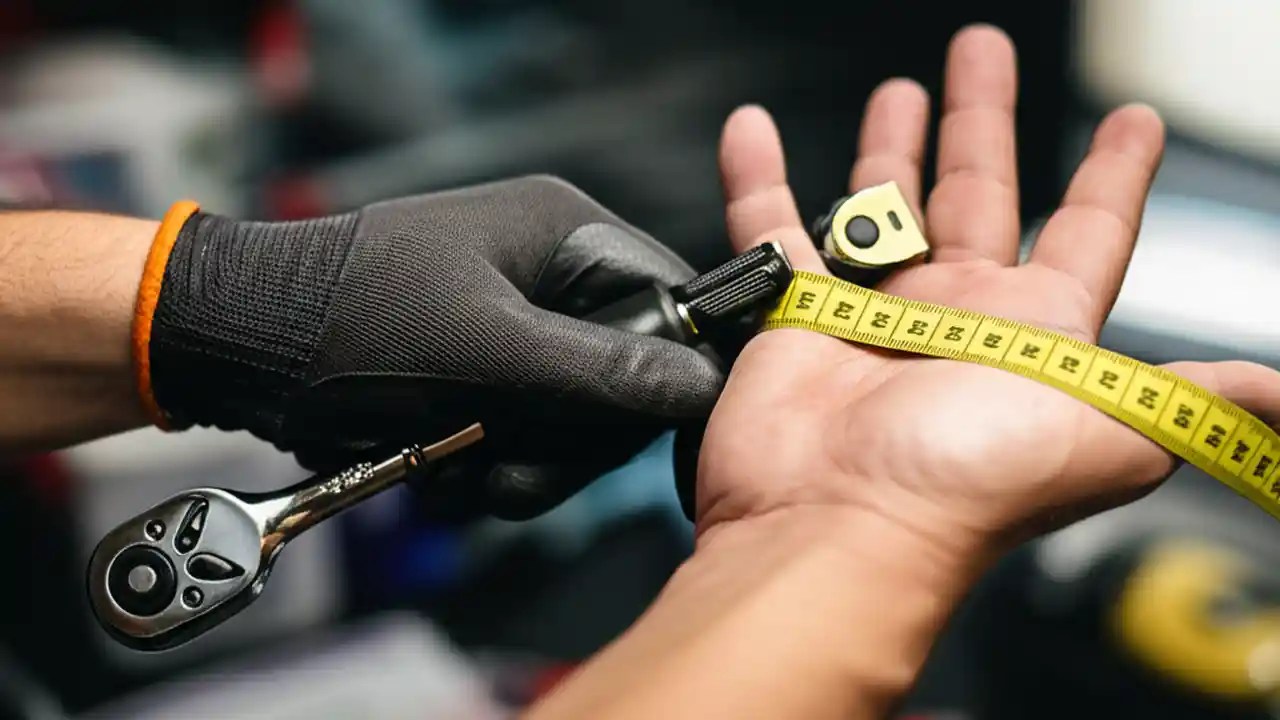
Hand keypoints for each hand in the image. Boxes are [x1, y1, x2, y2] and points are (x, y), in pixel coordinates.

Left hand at [146, 175, 722, 518]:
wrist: (237, 344)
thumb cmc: (358, 325)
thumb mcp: (490, 353)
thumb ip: (604, 373)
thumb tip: (708, 389)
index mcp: (563, 232)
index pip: (669, 298)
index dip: (667, 371)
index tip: (637, 431)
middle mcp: (548, 271)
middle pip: (622, 373)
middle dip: (572, 439)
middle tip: (519, 474)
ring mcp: (513, 324)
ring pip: (572, 416)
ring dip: (524, 463)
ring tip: (462, 475)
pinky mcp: (479, 370)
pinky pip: (524, 430)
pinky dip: (489, 465)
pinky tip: (443, 473)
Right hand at [692, 25, 1279, 558]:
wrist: (836, 526)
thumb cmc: (967, 482)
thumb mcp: (1109, 433)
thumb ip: (1194, 402)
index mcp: (1034, 332)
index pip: (1087, 232)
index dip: (1114, 176)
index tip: (1132, 121)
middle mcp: (954, 318)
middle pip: (978, 195)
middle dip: (982, 122)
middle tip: (982, 53)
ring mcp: (871, 317)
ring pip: (881, 208)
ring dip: (889, 147)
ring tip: (898, 91)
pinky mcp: (796, 320)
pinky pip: (773, 234)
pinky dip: (758, 179)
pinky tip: (753, 131)